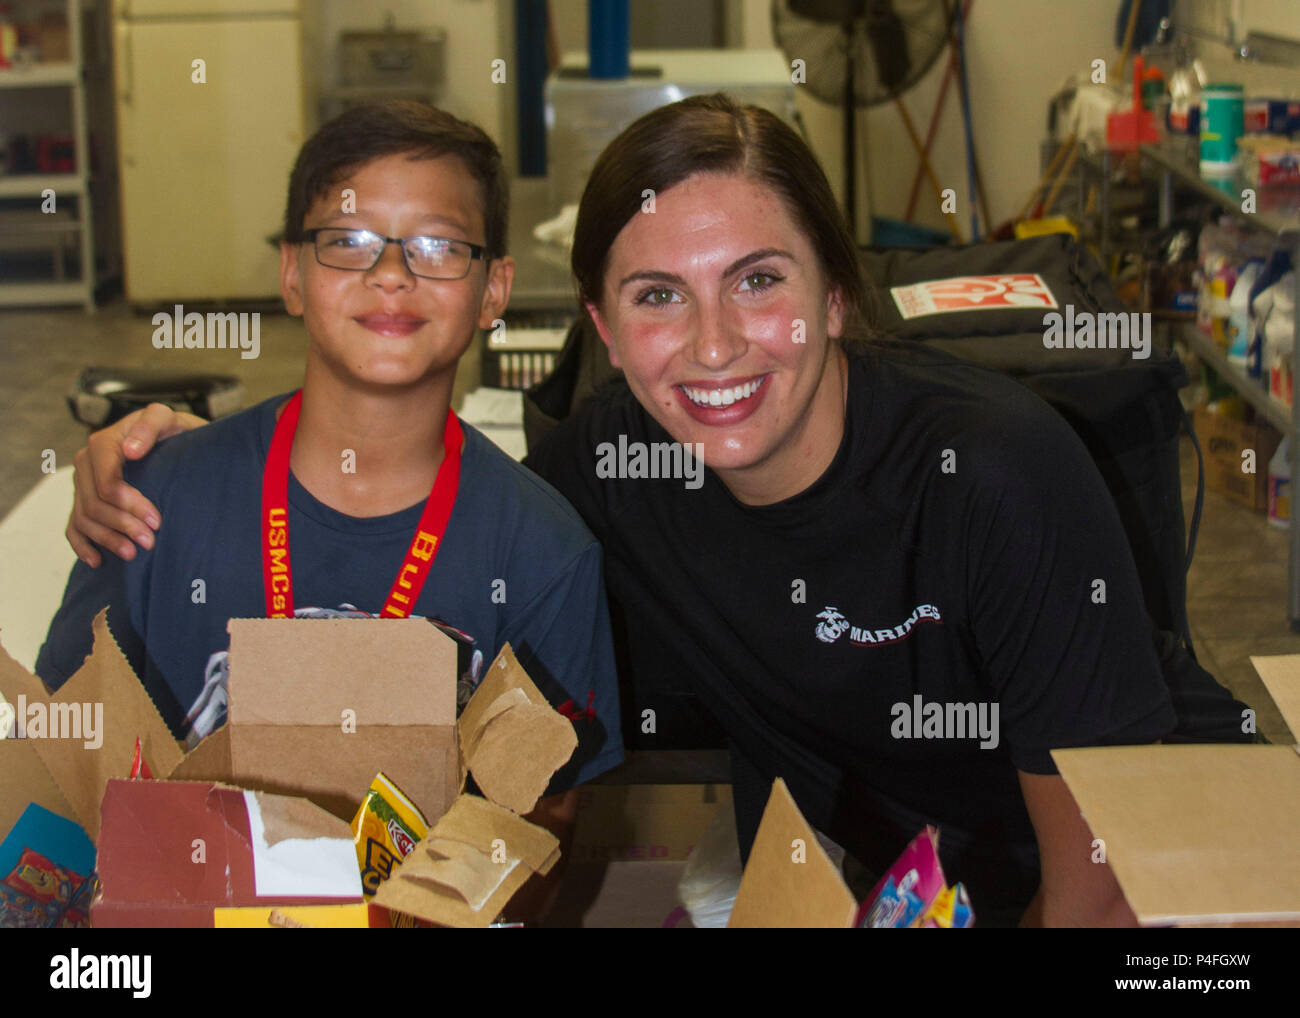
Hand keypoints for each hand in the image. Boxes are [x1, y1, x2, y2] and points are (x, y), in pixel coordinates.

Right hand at [67, 403, 205, 565]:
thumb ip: (151, 425)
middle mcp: (87, 463)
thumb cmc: (174, 431)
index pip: (106, 481)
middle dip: (122, 525)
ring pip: (84, 518)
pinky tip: (98, 561)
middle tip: (150, 542)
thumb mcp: (168, 419)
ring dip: (107, 539)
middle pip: (95, 502)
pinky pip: (74, 526)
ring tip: (134, 554)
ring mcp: (83, 483)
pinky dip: (82, 545)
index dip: (128, 503)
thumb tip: (129, 450)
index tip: (156, 520)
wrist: (175, 440)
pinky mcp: (85, 499)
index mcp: (104, 443)